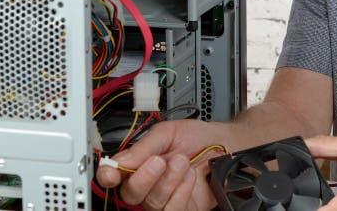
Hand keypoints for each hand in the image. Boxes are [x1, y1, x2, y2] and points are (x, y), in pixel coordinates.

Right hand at [96, 119, 229, 210]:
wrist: (227, 144)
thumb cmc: (198, 137)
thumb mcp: (168, 132)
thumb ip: (144, 146)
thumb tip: (119, 161)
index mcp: (139, 163)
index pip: (114, 176)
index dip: (108, 176)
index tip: (112, 172)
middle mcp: (149, 183)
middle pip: (130, 194)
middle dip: (143, 178)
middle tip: (159, 160)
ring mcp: (165, 198)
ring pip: (152, 203)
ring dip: (168, 181)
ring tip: (182, 162)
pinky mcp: (183, 208)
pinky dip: (181, 193)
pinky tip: (190, 177)